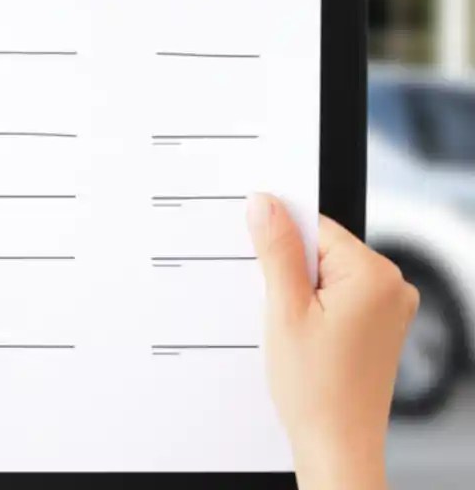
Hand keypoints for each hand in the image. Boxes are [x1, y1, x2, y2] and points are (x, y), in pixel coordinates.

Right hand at [248, 193, 417, 489]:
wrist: (337, 443)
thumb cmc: (317, 389)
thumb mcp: (285, 310)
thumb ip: (277, 250)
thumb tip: (266, 205)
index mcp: (375, 274)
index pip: (316, 227)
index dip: (279, 242)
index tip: (257, 261)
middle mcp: (393, 287)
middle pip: (323, 250)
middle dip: (290, 270)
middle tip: (276, 309)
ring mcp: (391, 308)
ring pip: (328, 275)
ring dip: (300, 292)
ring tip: (292, 330)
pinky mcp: (381, 326)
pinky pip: (339, 296)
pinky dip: (315, 308)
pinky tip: (304, 337)